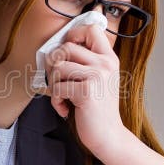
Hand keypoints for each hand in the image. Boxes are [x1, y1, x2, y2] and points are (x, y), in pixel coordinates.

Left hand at [45, 23, 124, 156]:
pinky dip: (56, 101)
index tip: (67, 51)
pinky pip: (57, 88)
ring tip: (63, 96)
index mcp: (109, 58)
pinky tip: (65, 109)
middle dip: (54, 64)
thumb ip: (86, 62)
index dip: (73, 34)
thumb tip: (58, 48)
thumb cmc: (98, 108)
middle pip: (66, 47)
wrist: (108, 135)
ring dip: (54, 84)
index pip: (91, 29)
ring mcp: (97, 77)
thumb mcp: (99, 79)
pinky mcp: (86, 92)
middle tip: (58, 79)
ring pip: (58, 67)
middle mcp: (105, 64)